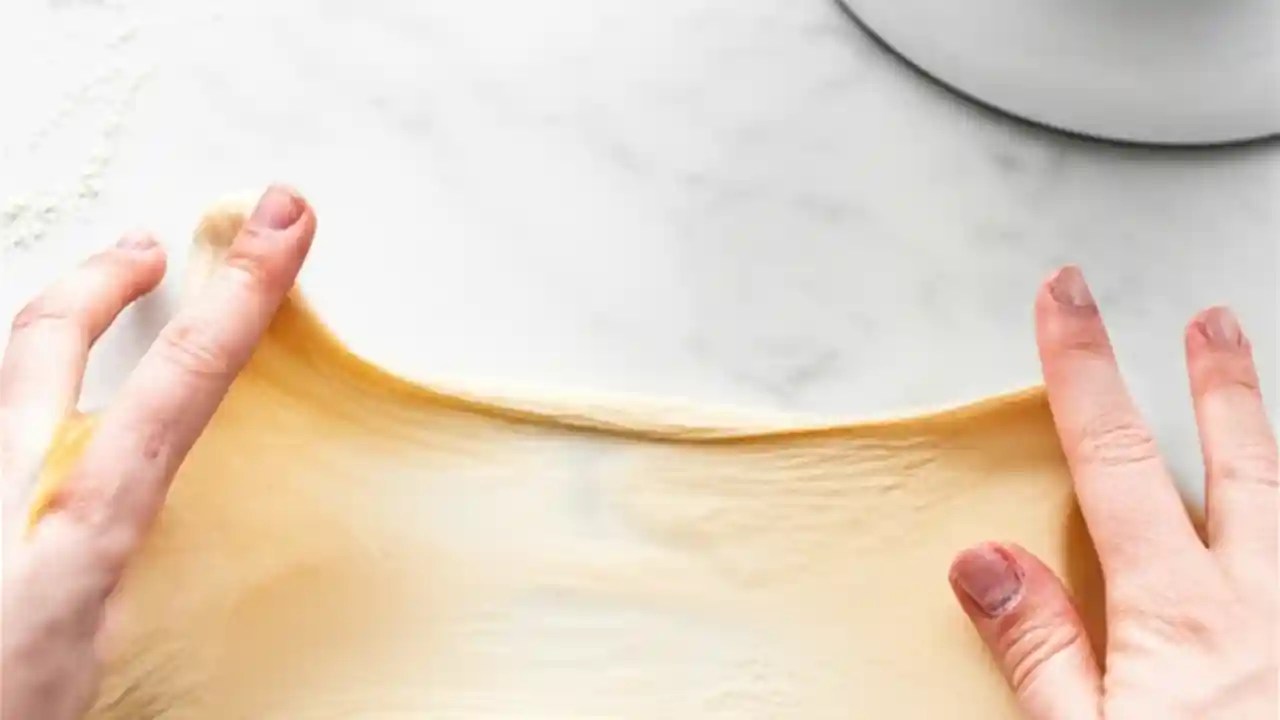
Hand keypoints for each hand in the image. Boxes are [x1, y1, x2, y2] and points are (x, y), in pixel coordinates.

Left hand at [0, 186, 315, 719]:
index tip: (281, 225)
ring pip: (2, 367)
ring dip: (52, 318)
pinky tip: (35, 407)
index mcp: (80, 531)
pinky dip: (19, 390)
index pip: (181, 380)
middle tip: (151, 245)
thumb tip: (116, 508)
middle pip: (52, 335)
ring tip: (98, 290)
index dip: (240, 293)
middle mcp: (11, 489)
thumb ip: (102, 557)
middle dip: (108, 272)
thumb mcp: (86, 642)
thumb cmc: (7, 703)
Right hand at [949, 267, 1276, 717]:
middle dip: (1217, 386)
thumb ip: (1041, 651)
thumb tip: (984, 556)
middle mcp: (1269, 608)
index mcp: (1183, 620)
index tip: (1064, 301)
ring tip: (1261, 386)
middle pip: (1242, 466)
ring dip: (1275, 441)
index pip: (1118, 462)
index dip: (1083, 370)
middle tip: (1209, 325)